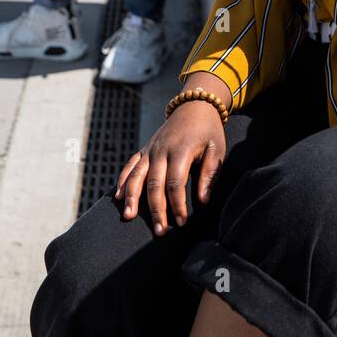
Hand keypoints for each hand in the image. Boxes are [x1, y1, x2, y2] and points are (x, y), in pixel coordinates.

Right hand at [114, 101, 224, 233]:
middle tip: (159, 232)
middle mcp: (161, 150)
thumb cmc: (208, 131)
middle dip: (156, 209)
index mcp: (180, 150)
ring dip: (132, 198)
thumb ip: (209, 174)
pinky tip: (119, 197)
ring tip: (129, 217)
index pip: (175, 183)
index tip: (181, 222)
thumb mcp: (217, 149)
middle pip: (154, 184)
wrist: (194, 105)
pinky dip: (123, 180)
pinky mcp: (145, 149)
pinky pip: (130, 165)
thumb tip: (203, 201)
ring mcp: (150, 149)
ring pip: (137, 176)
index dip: (177, 205)